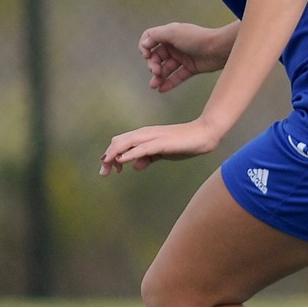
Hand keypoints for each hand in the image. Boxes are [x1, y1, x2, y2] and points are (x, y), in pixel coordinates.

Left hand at [99, 121, 222, 174]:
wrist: (203, 134)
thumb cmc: (185, 143)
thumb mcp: (163, 153)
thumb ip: (149, 158)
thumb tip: (135, 166)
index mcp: (145, 135)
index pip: (121, 142)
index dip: (111, 155)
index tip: (109, 170)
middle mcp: (145, 133)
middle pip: (118, 142)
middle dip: (107, 157)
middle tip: (103, 173)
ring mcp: (153, 137)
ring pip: (126, 143)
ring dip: (114, 155)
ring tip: (106, 167)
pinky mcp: (161, 142)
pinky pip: (142, 148)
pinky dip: (130, 153)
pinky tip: (122, 160)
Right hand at [139, 23, 230, 93]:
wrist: (218, 48)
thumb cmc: (196, 38)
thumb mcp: (173, 32)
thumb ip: (156, 36)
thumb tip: (144, 44)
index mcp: (169, 34)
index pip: (150, 39)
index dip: (145, 47)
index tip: (146, 55)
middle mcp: (175, 45)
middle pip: (156, 56)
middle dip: (153, 65)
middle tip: (156, 71)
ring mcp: (183, 57)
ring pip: (166, 68)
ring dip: (158, 77)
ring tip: (154, 85)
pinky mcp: (191, 68)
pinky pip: (177, 77)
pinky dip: (169, 83)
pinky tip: (161, 89)